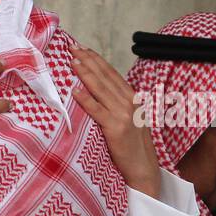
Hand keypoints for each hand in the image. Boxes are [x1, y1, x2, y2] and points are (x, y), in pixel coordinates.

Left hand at [71, 45, 160, 199]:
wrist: (143, 168)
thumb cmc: (133, 145)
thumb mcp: (129, 119)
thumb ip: (117, 103)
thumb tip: (98, 90)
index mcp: (133, 98)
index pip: (112, 74)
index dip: (96, 60)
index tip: (83, 49)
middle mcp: (130, 102)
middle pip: (105, 77)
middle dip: (88, 60)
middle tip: (72, 47)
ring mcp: (124, 114)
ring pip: (100, 89)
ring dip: (85, 73)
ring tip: (72, 61)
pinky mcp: (116, 128)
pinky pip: (97, 110)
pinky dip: (86, 99)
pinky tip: (75, 90)